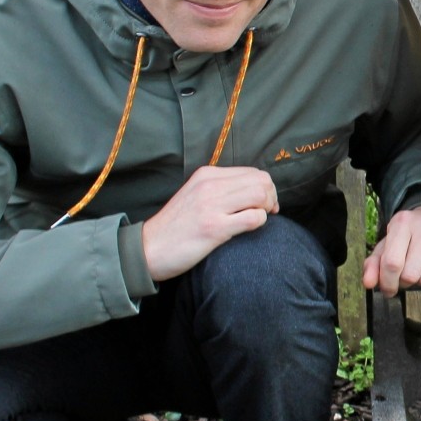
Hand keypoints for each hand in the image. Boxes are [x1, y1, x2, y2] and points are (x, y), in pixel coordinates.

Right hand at [142, 166, 278, 281]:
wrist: (148, 248)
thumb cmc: (175, 226)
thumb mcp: (194, 195)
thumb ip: (219, 188)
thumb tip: (253, 191)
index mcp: (206, 175)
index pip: (253, 172)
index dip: (266, 188)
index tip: (264, 205)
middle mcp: (210, 185)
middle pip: (262, 181)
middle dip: (271, 197)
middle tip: (268, 213)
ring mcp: (212, 205)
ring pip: (260, 195)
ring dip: (267, 209)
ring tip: (259, 219)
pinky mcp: (214, 228)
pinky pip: (253, 218)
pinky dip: (259, 223)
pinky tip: (248, 229)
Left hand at [362, 204, 420, 296]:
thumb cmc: (412, 233)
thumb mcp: (389, 242)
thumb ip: (374, 263)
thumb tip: (368, 283)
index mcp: (403, 221)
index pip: (392, 263)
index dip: (387, 283)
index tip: (388, 289)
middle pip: (411, 276)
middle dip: (406, 282)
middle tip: (408, 275)